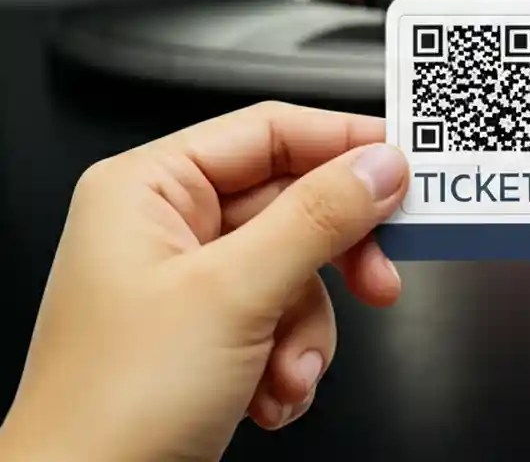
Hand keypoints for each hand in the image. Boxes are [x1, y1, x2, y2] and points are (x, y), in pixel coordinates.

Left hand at [0, 102, 409, 460]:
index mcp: (147, 189)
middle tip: (381, 278)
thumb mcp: (235, 295)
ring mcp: (187, 285)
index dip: (344, 144)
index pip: (269, 131)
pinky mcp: (208, 335)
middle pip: (293, 206)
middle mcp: (166, 228)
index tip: (407, 165)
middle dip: (335, 261)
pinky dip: (291, 361)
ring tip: (290, 374)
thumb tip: (380, 166)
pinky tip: (270, 397)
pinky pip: (284, 321)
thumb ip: (318, 219)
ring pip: (297, 273)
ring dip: (309, 331)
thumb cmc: (112, 406)